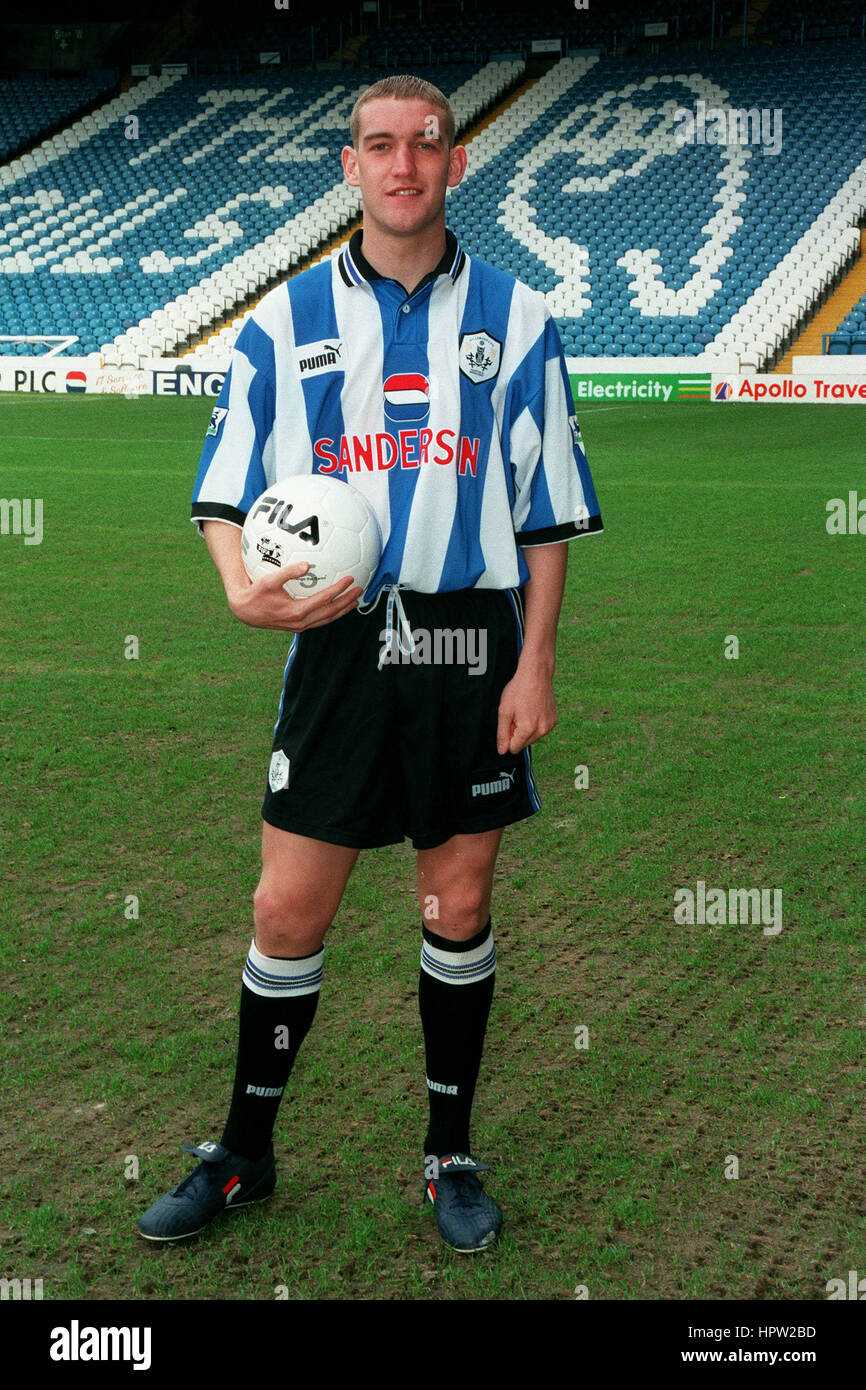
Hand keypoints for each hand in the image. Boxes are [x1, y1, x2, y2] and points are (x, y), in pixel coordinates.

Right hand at [227, 562, 362, 631]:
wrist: (245, 611)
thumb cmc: (256, 593)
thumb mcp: (269, 580)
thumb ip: (288, 573)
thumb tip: (307, 565)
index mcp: (297, 612)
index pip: (324, 600)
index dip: (338, 589)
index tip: (349, 579)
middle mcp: (301, 622)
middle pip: (330, 612)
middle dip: (346, 602)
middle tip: (359, 590)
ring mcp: (300, 626)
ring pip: (326, 619)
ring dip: (342, 610)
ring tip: (354, 601)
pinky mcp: (298, 626)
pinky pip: (320, 620)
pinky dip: (331, 613)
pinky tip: (337, 606)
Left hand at [496, 657, 556, 754]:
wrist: (536, 674)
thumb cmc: (518, 690)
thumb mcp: (504, 711)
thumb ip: (502, 734)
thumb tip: (502, 751)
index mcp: (528, 729)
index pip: (514, 748)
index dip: (508, 735)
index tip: (511, 721)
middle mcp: (542, 730)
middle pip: (523, 744)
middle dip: (517, 732)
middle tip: (517, 714)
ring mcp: (550, 726)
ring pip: (532, 737)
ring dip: (526, 728)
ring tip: (526, 710)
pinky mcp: (554, 721)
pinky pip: (540, 730)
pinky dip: (535, 723)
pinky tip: (533, 709)